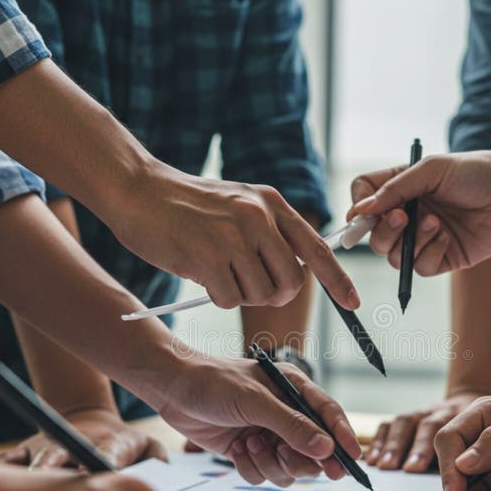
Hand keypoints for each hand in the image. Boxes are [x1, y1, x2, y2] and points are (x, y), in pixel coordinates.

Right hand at [0, 407, 167, 469]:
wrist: (89, 422)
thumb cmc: (125, 447)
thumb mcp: (147, 447)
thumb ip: (158, 461)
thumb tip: (165, 480)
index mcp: (110, 443)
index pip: (105, 454)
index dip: (100, 466)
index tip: (96, 480)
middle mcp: (76, 443)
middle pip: (63, 458)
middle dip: (56, 474)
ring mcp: (47, 447)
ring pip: (32, 461)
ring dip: (26, 478)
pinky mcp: (23, 451)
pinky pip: (4, 461)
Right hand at [116, 164, 358, 310]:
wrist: (137, 189)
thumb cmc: (187, 206)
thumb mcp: (239, 204)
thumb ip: (268, 232)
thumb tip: (294, 274)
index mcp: (272, 203)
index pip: (316, 248)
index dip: (337, 279)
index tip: (353, 302)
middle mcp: (259, 217)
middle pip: (291, 282)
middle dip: (273, 293)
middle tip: (247, 284)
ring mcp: (234, 236)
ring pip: (260, 293)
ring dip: (239, 293)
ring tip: (215, 268)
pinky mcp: (208, 256)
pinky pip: (229, 298)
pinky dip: (216, 296)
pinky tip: (200, 273)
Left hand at [159, 356, 361, 486]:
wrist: (172, 389)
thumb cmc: (214, 382)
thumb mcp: (255, 401)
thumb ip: (292, 425)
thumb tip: (327, 448)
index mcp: (295, 391)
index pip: (330, 416)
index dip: (344, 438)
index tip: (354, 459)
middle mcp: (286, 415)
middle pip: (314, 452)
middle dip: (298, 459)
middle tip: (281, 452)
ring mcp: (268, 435)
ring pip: (289, 470)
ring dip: (270, 464)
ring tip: (249, 443)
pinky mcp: (249, 452)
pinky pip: (262, 475)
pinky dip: (250, 467)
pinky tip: (236, 448)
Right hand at [347, 151, 490, 273]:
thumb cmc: (478, 172)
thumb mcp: (432, 170)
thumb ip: (394, 188)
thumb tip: (361, 210)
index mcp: (401, 188)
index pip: (363, 199)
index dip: (358, 208)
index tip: (363, 212)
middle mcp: (408, 214)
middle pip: (373, 235)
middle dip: (384, 231)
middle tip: (403, 218)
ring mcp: (423, 238)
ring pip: (393, 256)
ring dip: (411, 241)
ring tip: (436, 223)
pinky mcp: (442, 257)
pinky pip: (420, 267)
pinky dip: (429, 253)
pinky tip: (448, 237)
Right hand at [364, 392, 483, 471]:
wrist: (477, 411)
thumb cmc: (483, 438)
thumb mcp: (489, 446)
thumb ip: (483, 464)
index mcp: (469, 417)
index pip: (457, 435)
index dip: (451, 462)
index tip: (448, 488)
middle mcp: (443, 411)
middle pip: (429, 425)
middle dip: (419, 448)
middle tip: (411, 470)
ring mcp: (423, 412)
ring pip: (406, 421)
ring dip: (395, 444)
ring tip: (385, 466)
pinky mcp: (408, 419)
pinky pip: (389, 424)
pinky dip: (380, 441)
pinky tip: (373, 459)